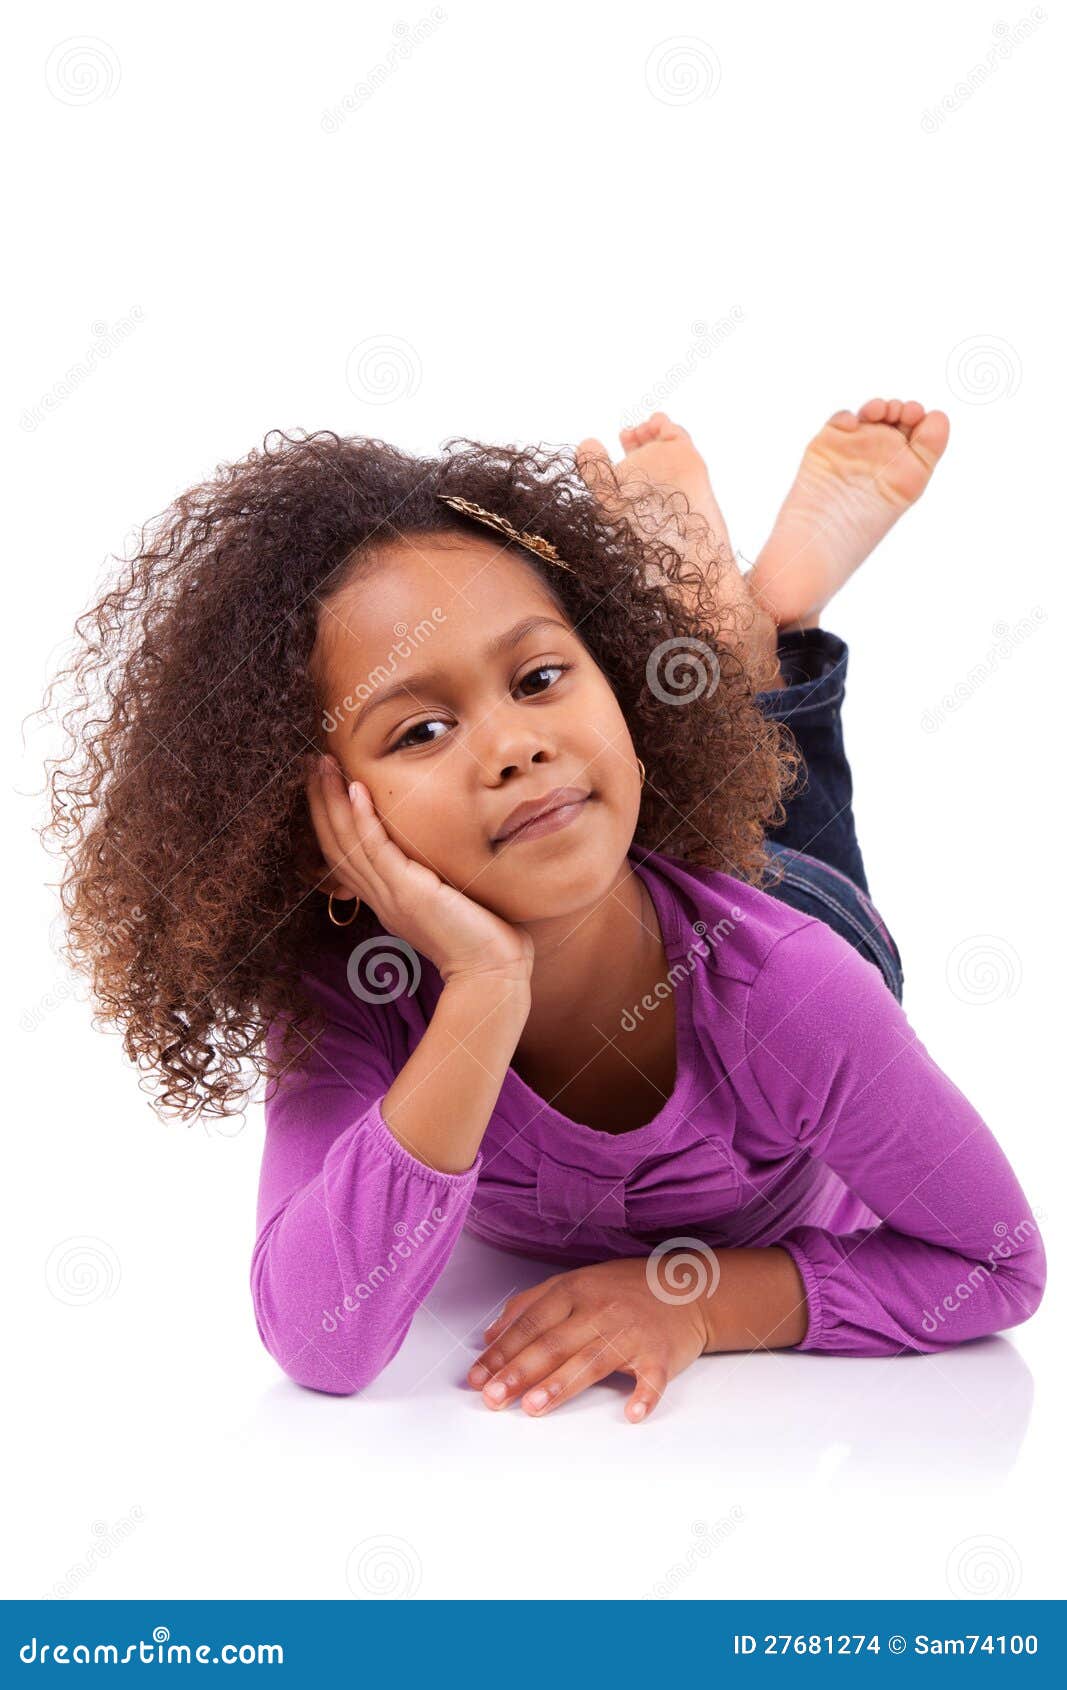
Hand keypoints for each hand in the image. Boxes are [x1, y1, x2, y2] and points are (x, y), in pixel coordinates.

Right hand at [306, 755, 534, 985]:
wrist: (492, 973)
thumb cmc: (484, 940)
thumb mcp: (450, 902)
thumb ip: (437, 879)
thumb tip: (446, 860)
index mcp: (387, 899)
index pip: (345, 854)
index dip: (331, 818)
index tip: (327, 783)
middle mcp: (380, 897)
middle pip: (336, 844)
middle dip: (321, 801)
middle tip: (313, 764)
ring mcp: (391, 895)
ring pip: (347, 843)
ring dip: (331, 801)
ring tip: (323, 766)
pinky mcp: (408, 892)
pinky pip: (375, 850)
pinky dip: (362, 819)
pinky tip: (354, 789)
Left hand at [466, 1255, 712, 1422]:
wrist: (688, 1288)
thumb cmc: (624, 1289)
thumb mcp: (575, 1282)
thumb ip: (530, 1305)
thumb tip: (489, 1336)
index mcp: (574, 1290)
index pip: (530, 1323)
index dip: (502, 1351)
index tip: (477, 1378)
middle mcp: (599, 1309)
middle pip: (553, 1343)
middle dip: (519, 1372)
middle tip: (493, 1398)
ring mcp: (631, 1332)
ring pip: (591, 1360)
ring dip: (561, 1385)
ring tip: (533, 1407)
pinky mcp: (661, 1353)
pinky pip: (653, 1377)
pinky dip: (645, 1395)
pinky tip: (632, 1414)